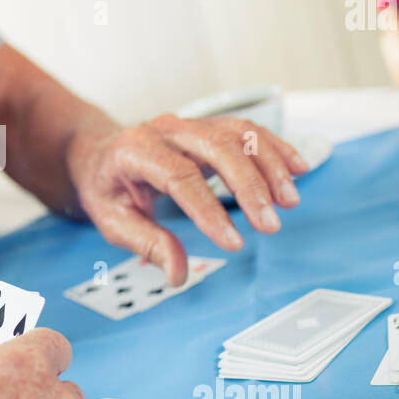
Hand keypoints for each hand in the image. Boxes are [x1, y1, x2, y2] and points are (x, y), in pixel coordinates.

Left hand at [67, 115, 307, 285]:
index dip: (208, 210)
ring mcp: (190, 124)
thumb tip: (178, 274)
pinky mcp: (209, 127)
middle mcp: (165, 130)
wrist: (100, 152)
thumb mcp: (112, 221)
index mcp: (134, 151)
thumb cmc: (107, 187)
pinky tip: (299, 168)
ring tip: (290, 202)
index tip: (234, 243)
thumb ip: (147, 244)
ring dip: (270, 165)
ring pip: (238, 134)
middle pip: (217, 147)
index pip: (178, 176)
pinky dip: (275, 148)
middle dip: (249, 186)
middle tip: (270, 225)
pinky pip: (247, 131)